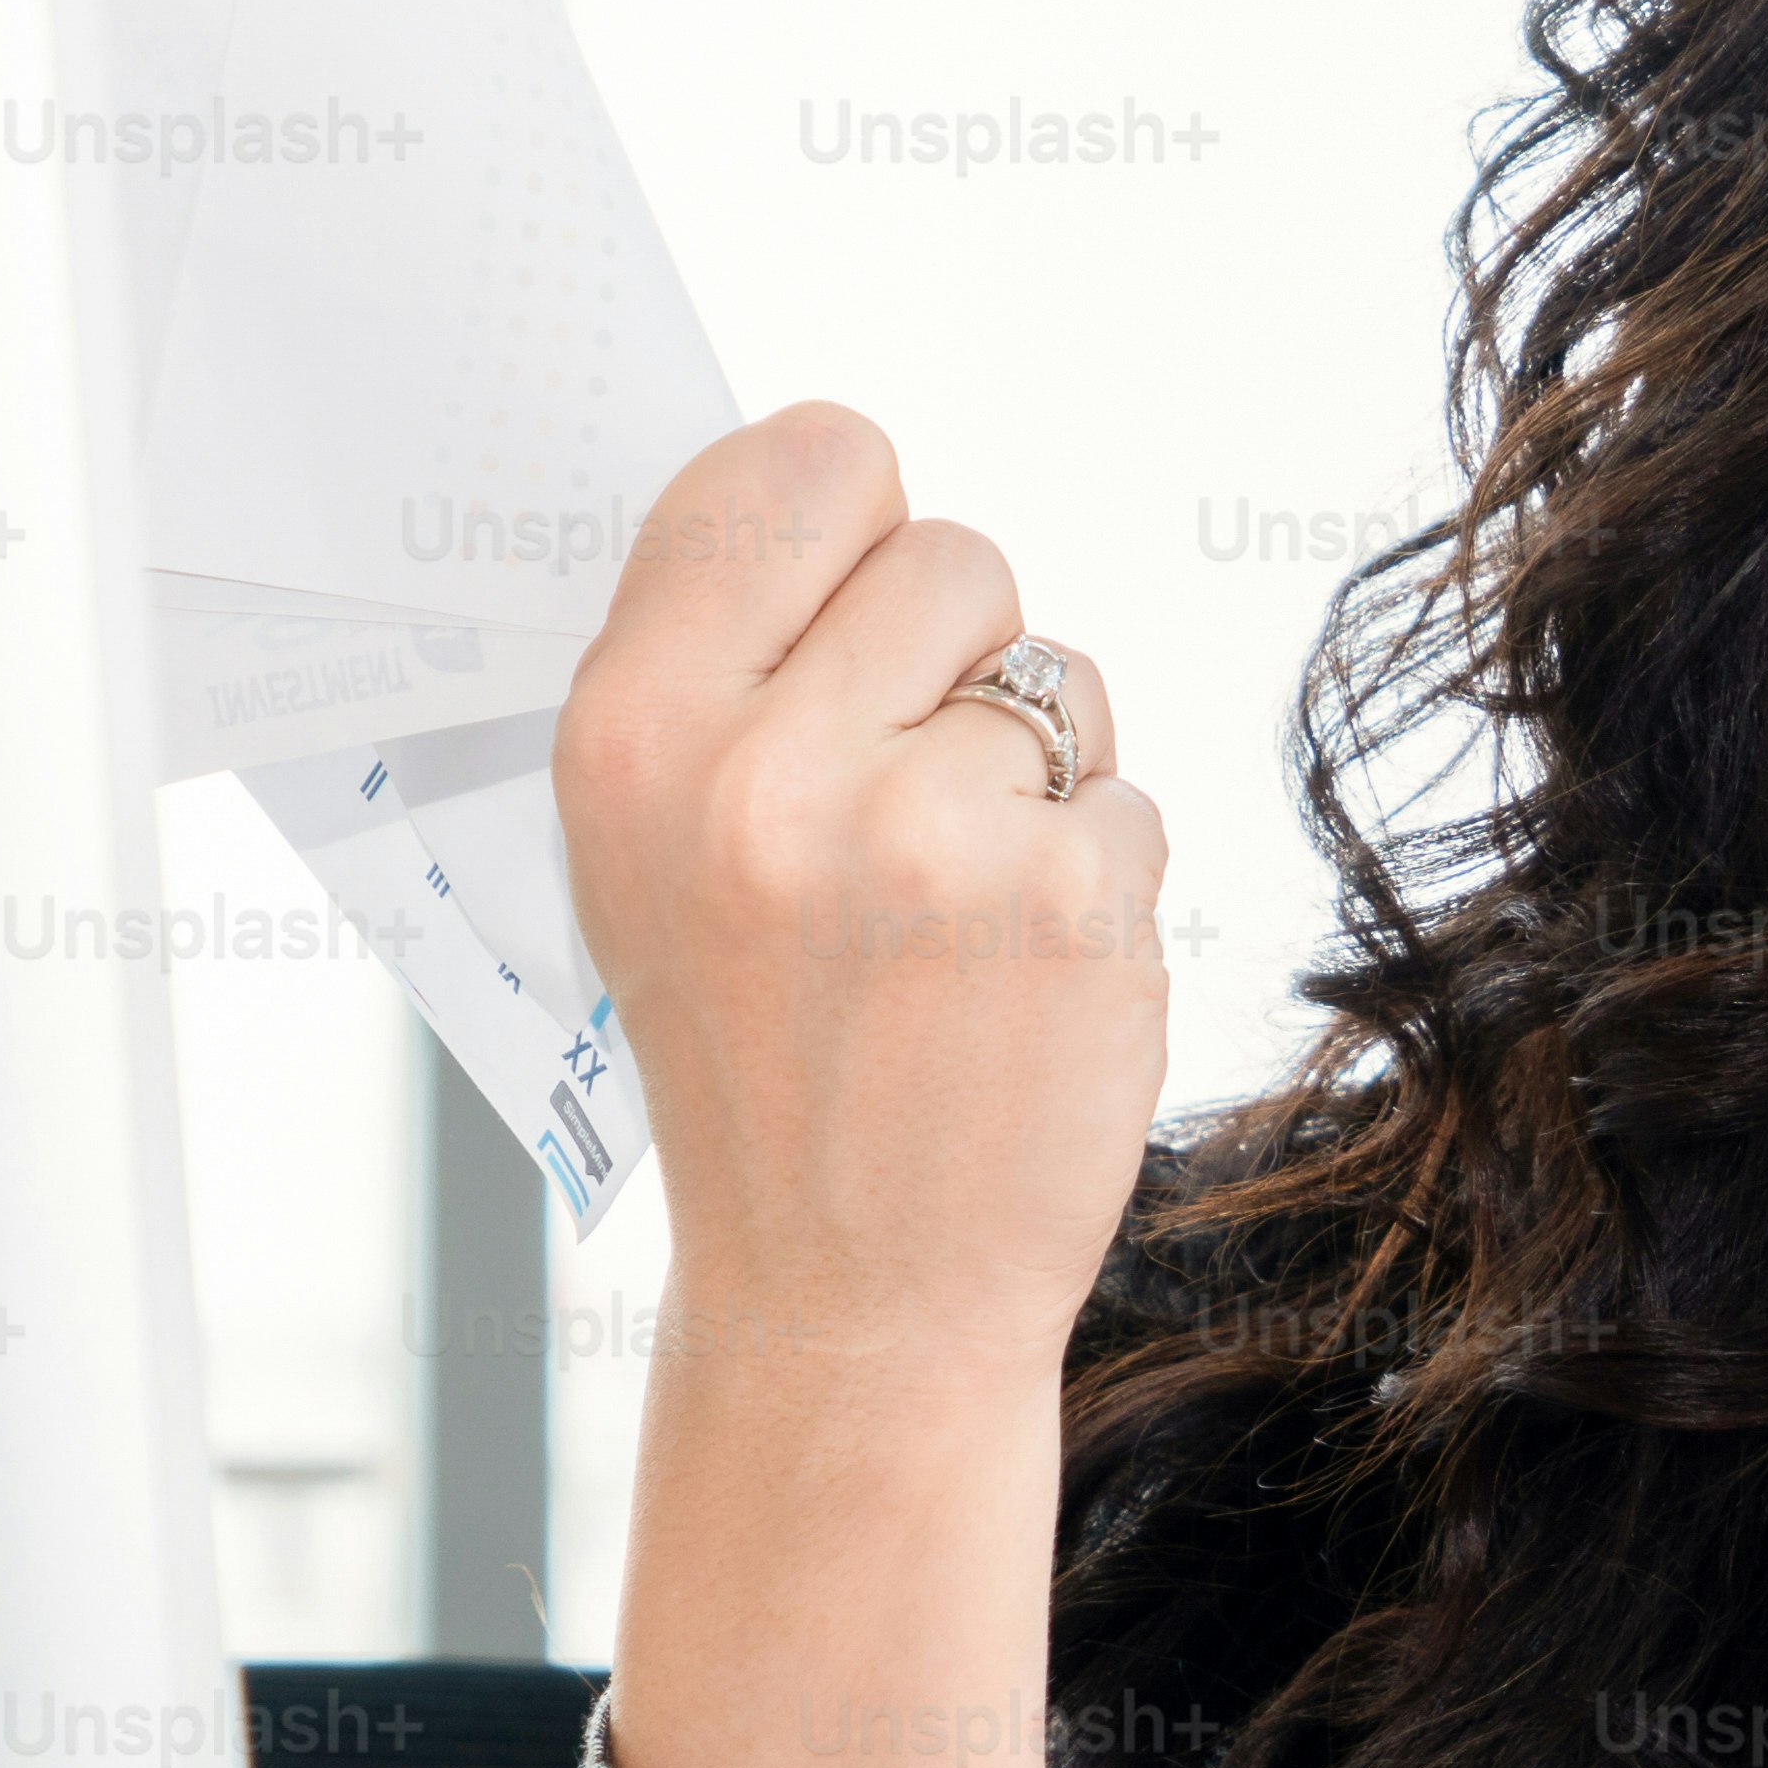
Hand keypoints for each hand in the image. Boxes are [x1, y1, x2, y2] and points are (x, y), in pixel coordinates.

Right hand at [552, 402, 1172, 1393]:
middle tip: (904, 803)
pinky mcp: (1073, 904)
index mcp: (634, 735)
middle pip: (953, 553)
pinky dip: (1100, 882)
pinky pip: (1133, 799)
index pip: (796, 464)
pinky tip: (1018, 986)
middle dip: (957, 659)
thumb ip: (726, 667)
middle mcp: (765, 772)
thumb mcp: (650, 858)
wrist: (850, 1302)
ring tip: (952, 914)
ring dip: (1038, 776)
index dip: (854, 512)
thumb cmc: (758, 1056)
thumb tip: (846, 482)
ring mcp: (929, 838)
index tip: (854, 584)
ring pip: (1061, 677)